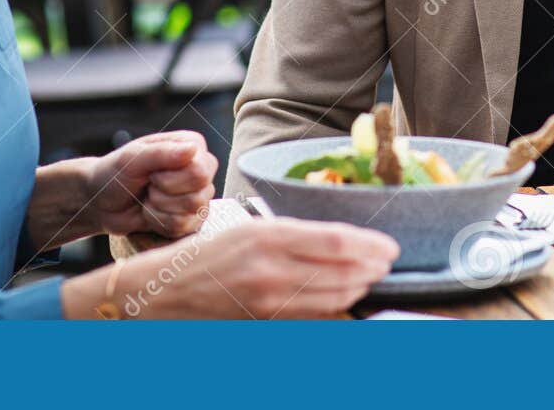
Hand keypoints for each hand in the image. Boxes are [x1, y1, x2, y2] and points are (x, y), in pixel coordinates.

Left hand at [85, 131, 218, 238]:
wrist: (101, 202)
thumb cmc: (115, 173)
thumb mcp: (132, 159)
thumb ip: (162, 153)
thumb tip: (193, 149)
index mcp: (191, 145)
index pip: (200, 171)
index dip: (171, 180)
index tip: (150, 174)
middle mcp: (200, 168)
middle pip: (200, 195)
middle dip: (164, 196)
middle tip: (148, 186)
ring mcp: (198, 194)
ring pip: (193, 213)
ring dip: (160, 210)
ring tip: (147, 199)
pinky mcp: (191, 217)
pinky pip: (185, 229)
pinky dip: (160, 223)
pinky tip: (150, 212)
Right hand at [107, 219, 399, 318]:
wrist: (165, 294)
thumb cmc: (205, 258)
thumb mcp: (248, 232)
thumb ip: (291, 238)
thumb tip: (337, 244)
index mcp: (267, 236)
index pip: (335, 241)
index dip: (369, 245)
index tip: (388, 246)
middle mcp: (271, 268)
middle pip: (341, 270)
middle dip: (371, 268)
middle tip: (388, 263)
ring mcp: (270, 300)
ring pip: (332, 296)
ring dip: (359, 288)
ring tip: (372, 279)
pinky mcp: (265, 321)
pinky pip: (313, 315)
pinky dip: (336, 307)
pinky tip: (346, 299)